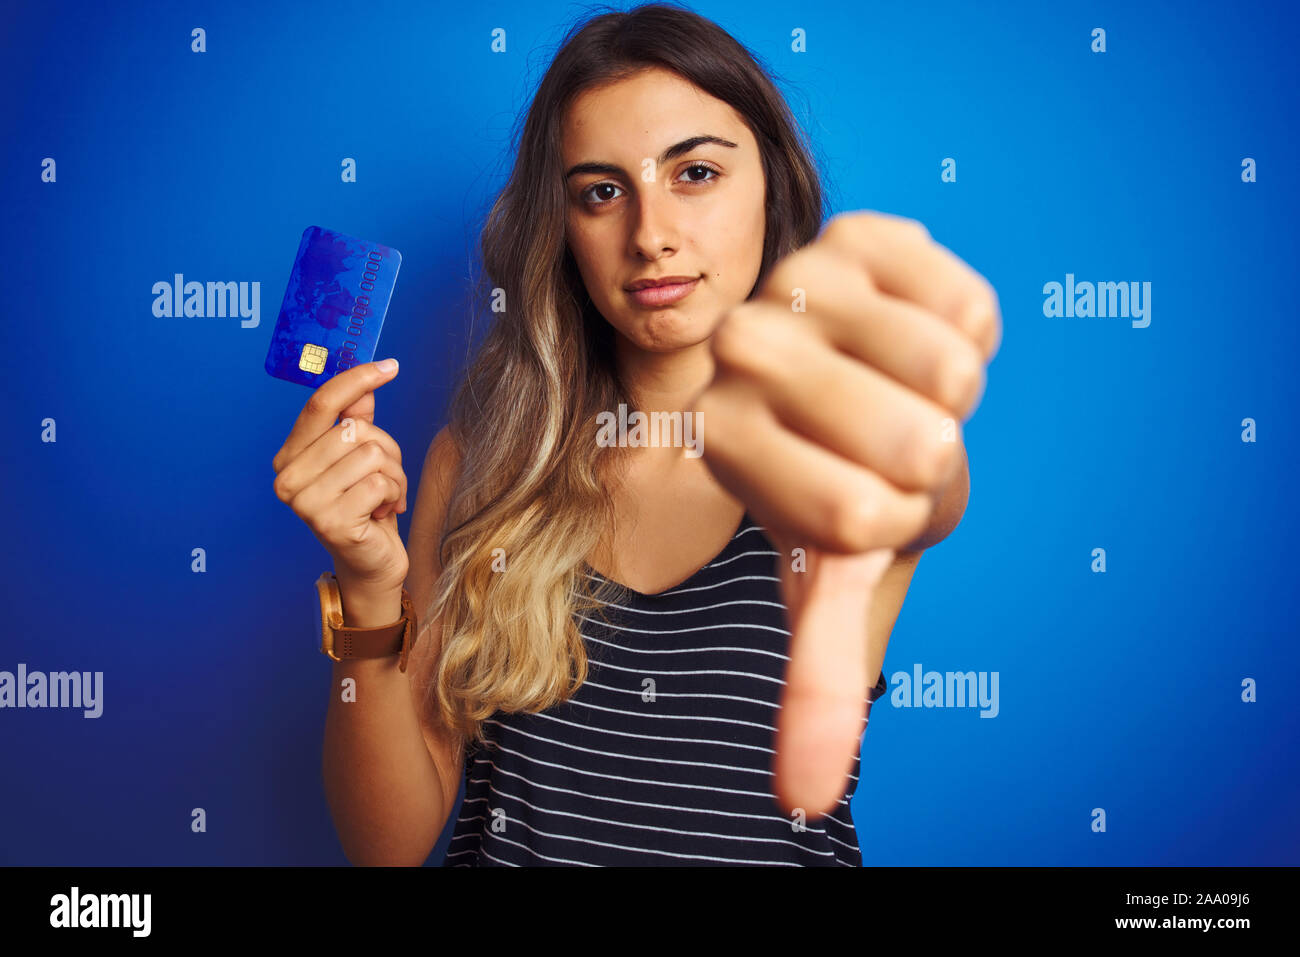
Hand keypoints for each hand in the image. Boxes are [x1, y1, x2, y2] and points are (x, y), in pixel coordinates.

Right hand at [271, 359, 410, 594]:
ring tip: (384, 498)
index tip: (390, 365)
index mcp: (290, 455)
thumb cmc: (366, 506)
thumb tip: (363, 383)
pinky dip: (393, 496)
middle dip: (387, 451)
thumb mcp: (361, 458)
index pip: (321, 403)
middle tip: (387, 478)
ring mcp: (304, 501)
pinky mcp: (329, 521)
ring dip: (394, 476)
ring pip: (371, 454)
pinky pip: (379, 483)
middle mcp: (288, 476)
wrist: (372, 562)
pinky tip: (382, 514)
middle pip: (356, 429)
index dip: (356, 378)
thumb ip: (357, 419)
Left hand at [692, 211, 1000, 817]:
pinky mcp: (854, 232)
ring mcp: (793, 281)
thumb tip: (802, 804)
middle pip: (920, 441)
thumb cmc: (840, 489)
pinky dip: (968, 334)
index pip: (862, 518)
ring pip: (952, 365)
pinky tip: (908, 332)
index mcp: (724, 445)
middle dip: (930, 462)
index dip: (893, 520)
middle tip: (887, 443)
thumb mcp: (827, 584)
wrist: (841, 388)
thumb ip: (812, 684)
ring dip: (951, 402)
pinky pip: (967, 298)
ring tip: (897, 389)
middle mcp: (739, 355)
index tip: (857, 498)